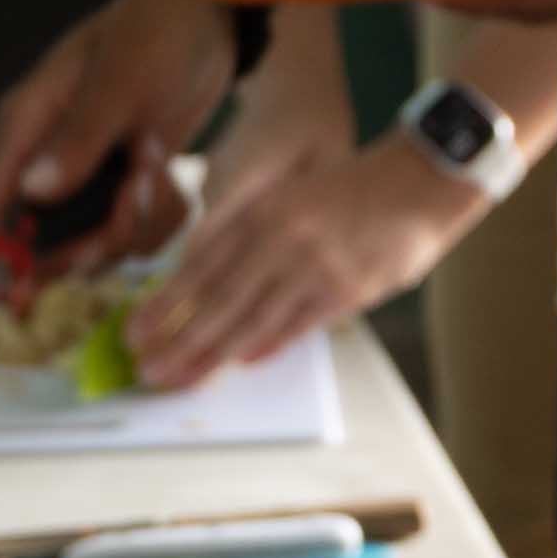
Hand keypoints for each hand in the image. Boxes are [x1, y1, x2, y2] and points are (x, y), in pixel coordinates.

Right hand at [0, 0, 235, 251]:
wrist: (206, 15)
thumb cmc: (156, 32)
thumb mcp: (124, 79)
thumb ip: (81, 137)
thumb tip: (33, 190)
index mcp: (24, 128)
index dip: (1, 263)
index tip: (29, 296)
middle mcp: (45, 161)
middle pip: (46, 246)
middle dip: (96, 239)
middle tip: (137, 198)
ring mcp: (84, 178)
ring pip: (96, 246)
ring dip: (135, 224)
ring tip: (155, 169)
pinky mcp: (121, 187)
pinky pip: (132, 233)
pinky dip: (156, 217)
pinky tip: (166, 175)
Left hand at [125, 120, 482, 389]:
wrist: (421, 181)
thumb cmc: (354, 189)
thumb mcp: (292, 193)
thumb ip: (253, 231)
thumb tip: (208, 279)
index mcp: (263, 209)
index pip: (200, 264)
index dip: (165, 302)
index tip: (136, 330)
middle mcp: (280, 236)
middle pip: (215, 298)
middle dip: (177, 338)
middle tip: (146, 368)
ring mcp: (313, 265)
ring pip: (250, 319)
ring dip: (211, 353)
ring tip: (180, 376)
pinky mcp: (345, 288)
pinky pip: (297, 324)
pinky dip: (267, 344)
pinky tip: (242, 361)